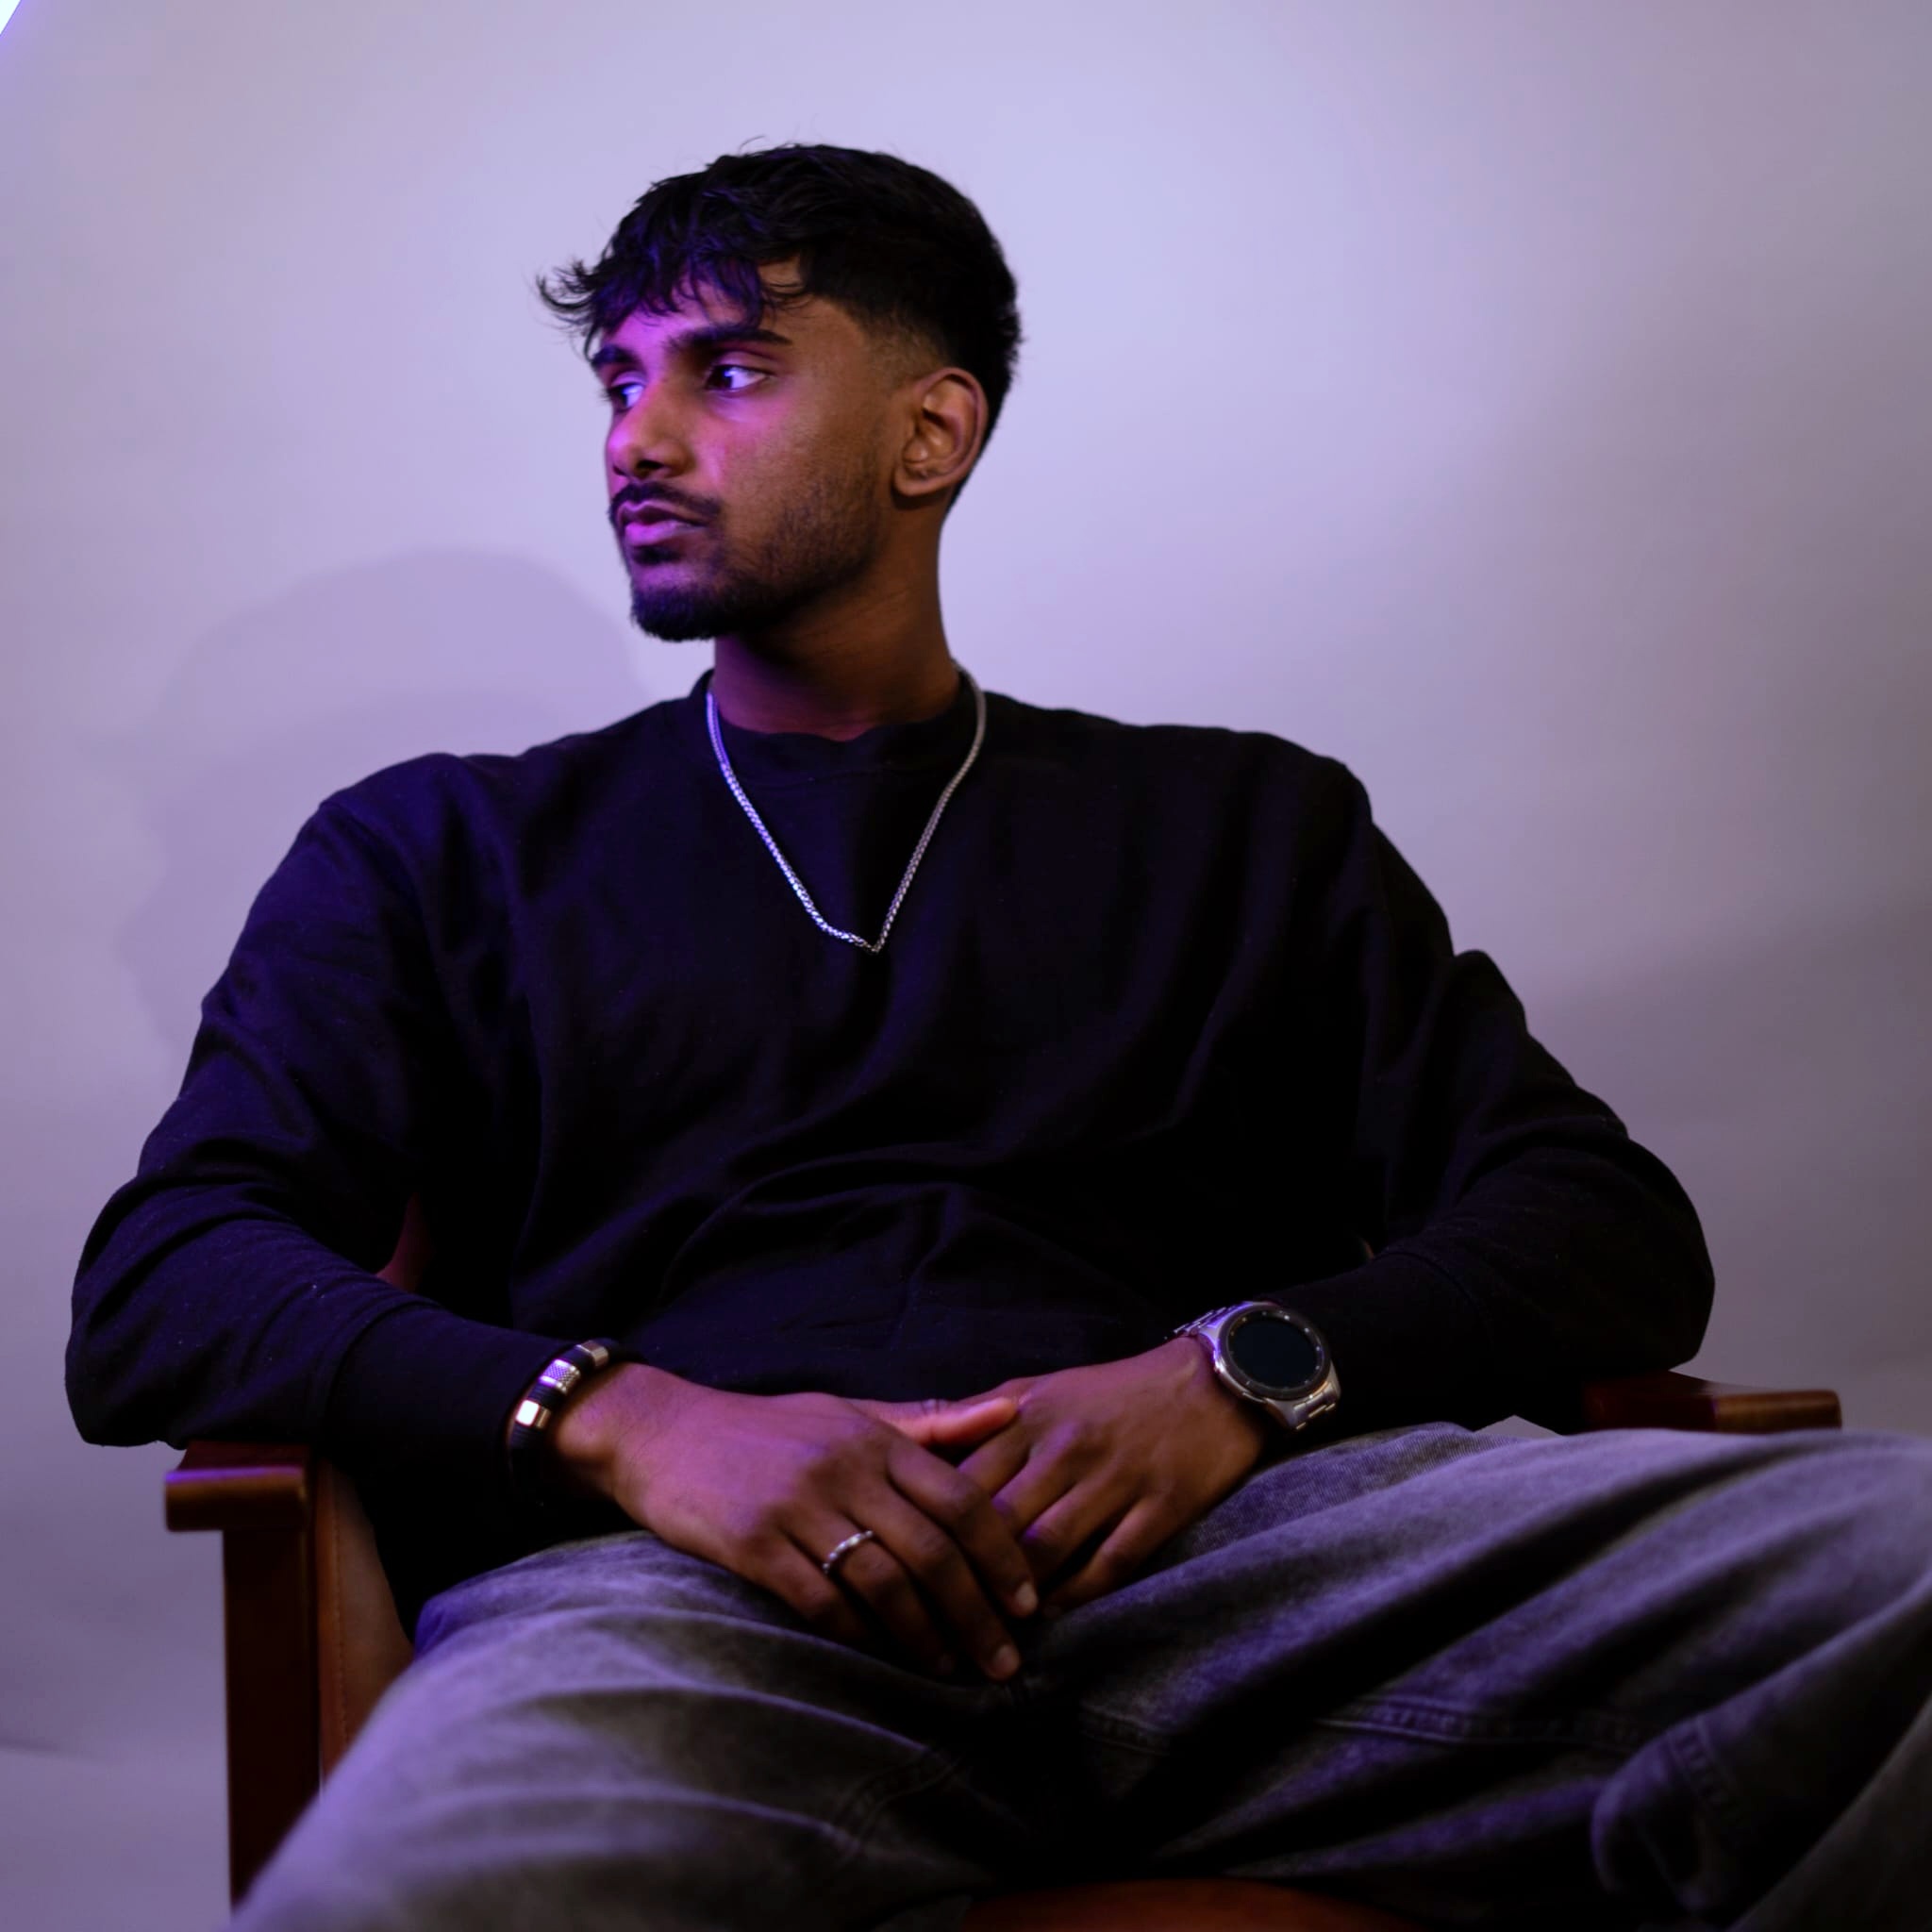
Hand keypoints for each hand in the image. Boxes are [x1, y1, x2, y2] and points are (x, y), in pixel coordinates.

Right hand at [549, 1363, 1039, 1680]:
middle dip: (978, 1612)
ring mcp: (797, 1505)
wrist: (663, 1433)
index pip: (962, 1499)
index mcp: (875, 1438)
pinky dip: (859, 1635)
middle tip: (1005, 1659)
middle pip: (933, 1550)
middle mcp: (843, 1468)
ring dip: (925, 1636)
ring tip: (951, 1669)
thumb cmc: (767, 1429)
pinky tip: (881, 1657)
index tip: (1031, 1602)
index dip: (1004, 1556)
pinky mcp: (753, 1543)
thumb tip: (1012, 1409)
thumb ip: (927, 1423)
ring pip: (883, 1582)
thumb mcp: (848, 1411)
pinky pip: (821, 1601)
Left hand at [944, 1338, 1275, 1614]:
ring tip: (992, 1625)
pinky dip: (1076, 1594)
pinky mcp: (1160, 1507)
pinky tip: (1053, 1613)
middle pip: (999, 1521)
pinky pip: (1109, 1562)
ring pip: (1047, 1547)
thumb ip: (977, 1420)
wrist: (1210, 1384)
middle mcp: (1066, 1448)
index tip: (914, 1569)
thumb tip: (913, 1448)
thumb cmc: (1113, 1392)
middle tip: (944, 1615)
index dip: (934, 1530)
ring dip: (1016, 1592)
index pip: (965, 1481)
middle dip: (968, 1573)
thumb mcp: (1039, 1389)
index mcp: (1028, 1419)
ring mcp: (1114, 1478)